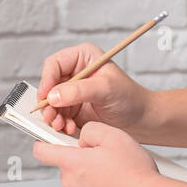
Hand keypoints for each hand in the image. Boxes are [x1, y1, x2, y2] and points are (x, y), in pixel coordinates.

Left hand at [31, 121, 160, 186]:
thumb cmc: (135, 174)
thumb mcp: (114, 136)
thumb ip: (90, 130)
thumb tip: (82, 137)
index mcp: (72, 163)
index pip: (41, 151)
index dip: (45, 142)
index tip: (51, 140)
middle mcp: (70, 184)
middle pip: (65, 166)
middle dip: (80, 160)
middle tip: (104, 158)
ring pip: (76, 182)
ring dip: (89, 177)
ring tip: (113, 176)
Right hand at [36, 42, 151, 137]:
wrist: (141, 119)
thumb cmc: (130, 98)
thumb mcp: (105, 90)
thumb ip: (78, 91)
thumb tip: (53, 96)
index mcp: (83, 58)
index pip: (55, 65)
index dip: (47, 80)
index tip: (46, 97)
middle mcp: (75, 73)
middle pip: (49, 85)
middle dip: (48, 103)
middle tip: (51, 117)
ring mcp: (72, 92)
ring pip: (51, 102)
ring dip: (53, 116)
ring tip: (61, 126)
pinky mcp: (73, 108)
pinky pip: (58, 115)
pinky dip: (60, 123)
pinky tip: (69, 128)